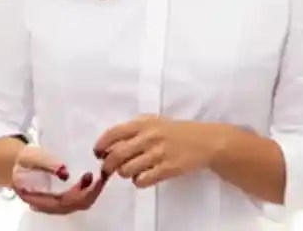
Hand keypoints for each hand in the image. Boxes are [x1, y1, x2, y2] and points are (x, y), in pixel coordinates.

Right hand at [11, 145, 108, 214]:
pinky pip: (73, 200)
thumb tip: (65, 173)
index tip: (94, 182)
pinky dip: (84, 192)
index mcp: (35, 197)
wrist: (16, 162)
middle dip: (88, 194)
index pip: (61, 203)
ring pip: (73, 205)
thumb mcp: (32, 156)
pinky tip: (89, 179)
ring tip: (97, 176)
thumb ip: (47, 164)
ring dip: (88, 193)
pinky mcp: (58, 198)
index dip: (80, 195)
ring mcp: (52, 203)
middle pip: (70, 206)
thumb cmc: (23, 159)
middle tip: (101, 178)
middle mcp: (45, 205)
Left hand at [94, 116, 218, 188]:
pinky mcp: (166, 169)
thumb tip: (109, 144)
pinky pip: (141, 181)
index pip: (112, 134)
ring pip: (126, 171)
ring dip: (125, 173)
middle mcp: (148, 137)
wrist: (205, 141)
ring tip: (133, 169)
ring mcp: (158, 154)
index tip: (98, 153)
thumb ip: (132, 129)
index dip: (100, 146)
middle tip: (108, 169)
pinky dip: (139, 181)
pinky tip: (144, 175)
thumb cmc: (176, 131)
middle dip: (107, 165)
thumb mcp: (154, 121)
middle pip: (115, 156)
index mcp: (142, 124)